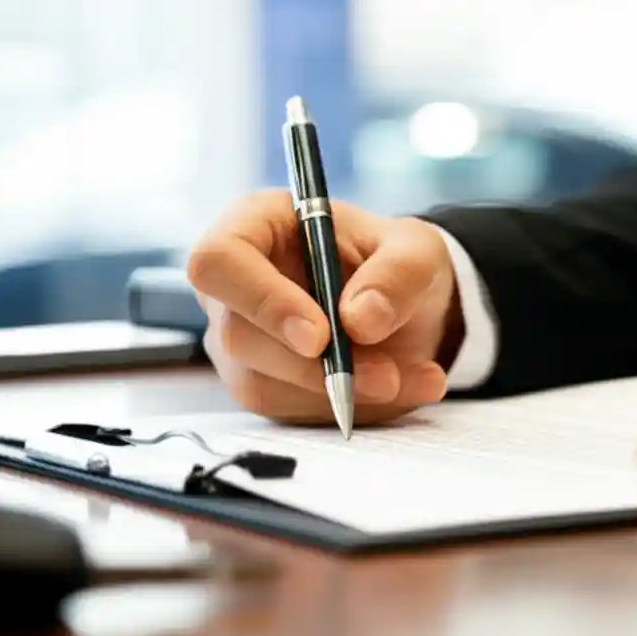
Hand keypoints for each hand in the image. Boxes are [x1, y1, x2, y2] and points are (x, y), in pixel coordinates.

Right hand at [187, 190, 456, 423]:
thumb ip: (399, 275)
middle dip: (313, 366)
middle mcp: (231, 285)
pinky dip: (346, 406)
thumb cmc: (392, 262)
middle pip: (238, 335)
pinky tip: (395, 388)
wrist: (401, 307)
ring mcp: (237, 338)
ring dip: (337, 391)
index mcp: (253, 225)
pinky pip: (287, 410)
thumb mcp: (417, 251)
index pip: (219, 261)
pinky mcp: (257, 383)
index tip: (319, 336)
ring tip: (407, 378)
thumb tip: (361, 320)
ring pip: (262, 383)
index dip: (261, 301)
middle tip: (385, 376)